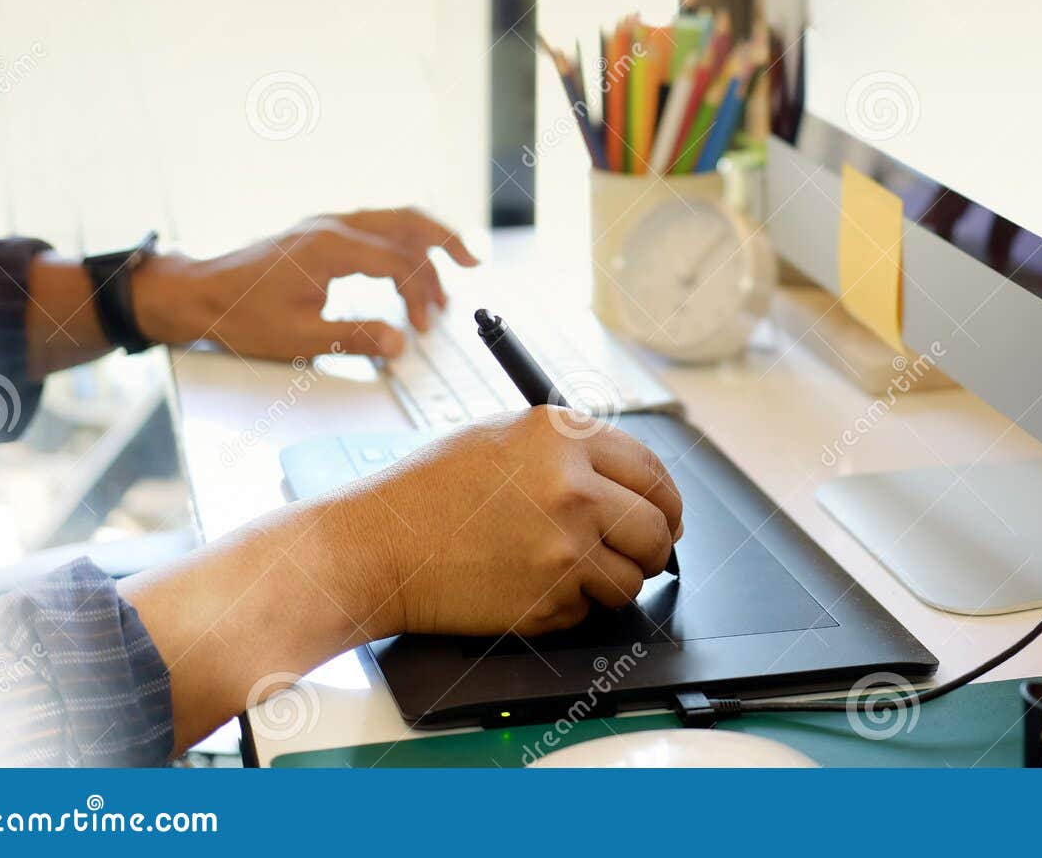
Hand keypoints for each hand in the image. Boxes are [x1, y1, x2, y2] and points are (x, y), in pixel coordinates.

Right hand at [121, 408, 683, 753]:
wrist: (375, 546)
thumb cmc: (428, 491)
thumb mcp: (502, 437)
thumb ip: (570, 449)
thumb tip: (632, 477)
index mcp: (563, 434)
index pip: (652, 468)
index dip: (666, 498)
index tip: (666, 513)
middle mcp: (572, 485)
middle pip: (657, 525)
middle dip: (655, 545)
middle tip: (643, 551)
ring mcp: (564, 545)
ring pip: (633, 576)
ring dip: (615, 580)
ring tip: (576, 570)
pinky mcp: (550, 597)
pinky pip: (591, 608)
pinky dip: (575, 605)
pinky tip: (535, 585)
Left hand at [131, 208, 474, 359]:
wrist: (197, 295)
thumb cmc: (241, 315)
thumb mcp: (299, 337)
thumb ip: (355, 338)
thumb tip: (400, 344)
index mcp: (331, 246)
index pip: (398, 261)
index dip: (420, 294)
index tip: (424, 326)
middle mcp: (333, 226)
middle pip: (407, 220)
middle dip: (445, 241)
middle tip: (474, 262)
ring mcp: (326, 226)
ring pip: (392, 219)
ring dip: (424, 243)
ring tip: (450, 269)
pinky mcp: (320, 235)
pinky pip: (373, 228)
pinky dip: (400, 244)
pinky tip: (405, 267)